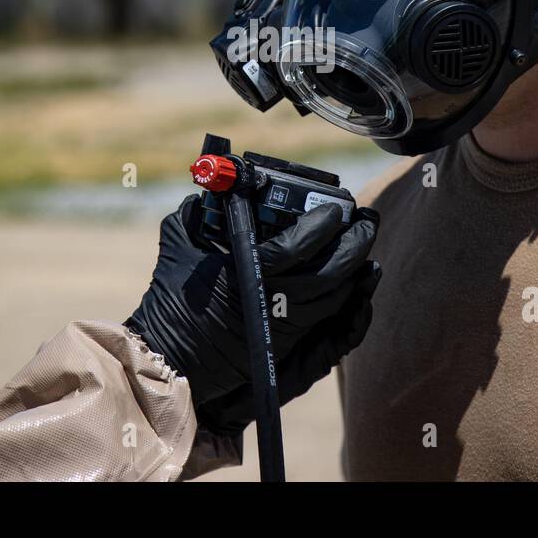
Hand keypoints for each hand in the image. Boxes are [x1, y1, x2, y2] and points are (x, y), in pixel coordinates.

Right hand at [125, 194, 379, 432]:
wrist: (169, 354)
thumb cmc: (171, 297)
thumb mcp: (180, 241)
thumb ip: (202, 208)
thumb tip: (221, 183)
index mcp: (245, 272)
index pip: (297, 246)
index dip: (323, 224)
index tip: (337, 206)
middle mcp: (270, 301)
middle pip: (329, 273)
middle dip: (355, 244)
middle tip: (367, 219)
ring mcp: (281, 326)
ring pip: (336, 297)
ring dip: (357, 268)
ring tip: (366, 241)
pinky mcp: (286, 344)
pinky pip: (332, 321)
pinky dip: (350, 298)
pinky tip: (359, 278)